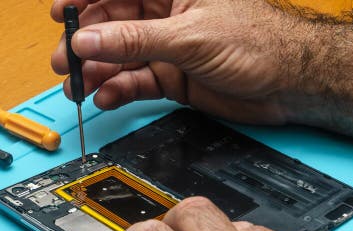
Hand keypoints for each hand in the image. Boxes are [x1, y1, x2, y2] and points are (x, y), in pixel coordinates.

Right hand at [50, 0, 311, 123]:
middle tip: (65, 61)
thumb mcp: (189, 37)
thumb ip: (135, 39)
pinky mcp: (175, 77)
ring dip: (98, 70)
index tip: (61, 13)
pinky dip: (120, 90)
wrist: (291, 83)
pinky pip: (138, 81)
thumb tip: (90, 39)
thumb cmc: (259, 43)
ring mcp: (169, 46)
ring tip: (77, 86)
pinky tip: (105, 96)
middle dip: (86, 42)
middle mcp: (167, 13)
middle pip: (112, 22)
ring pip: (121, 55)